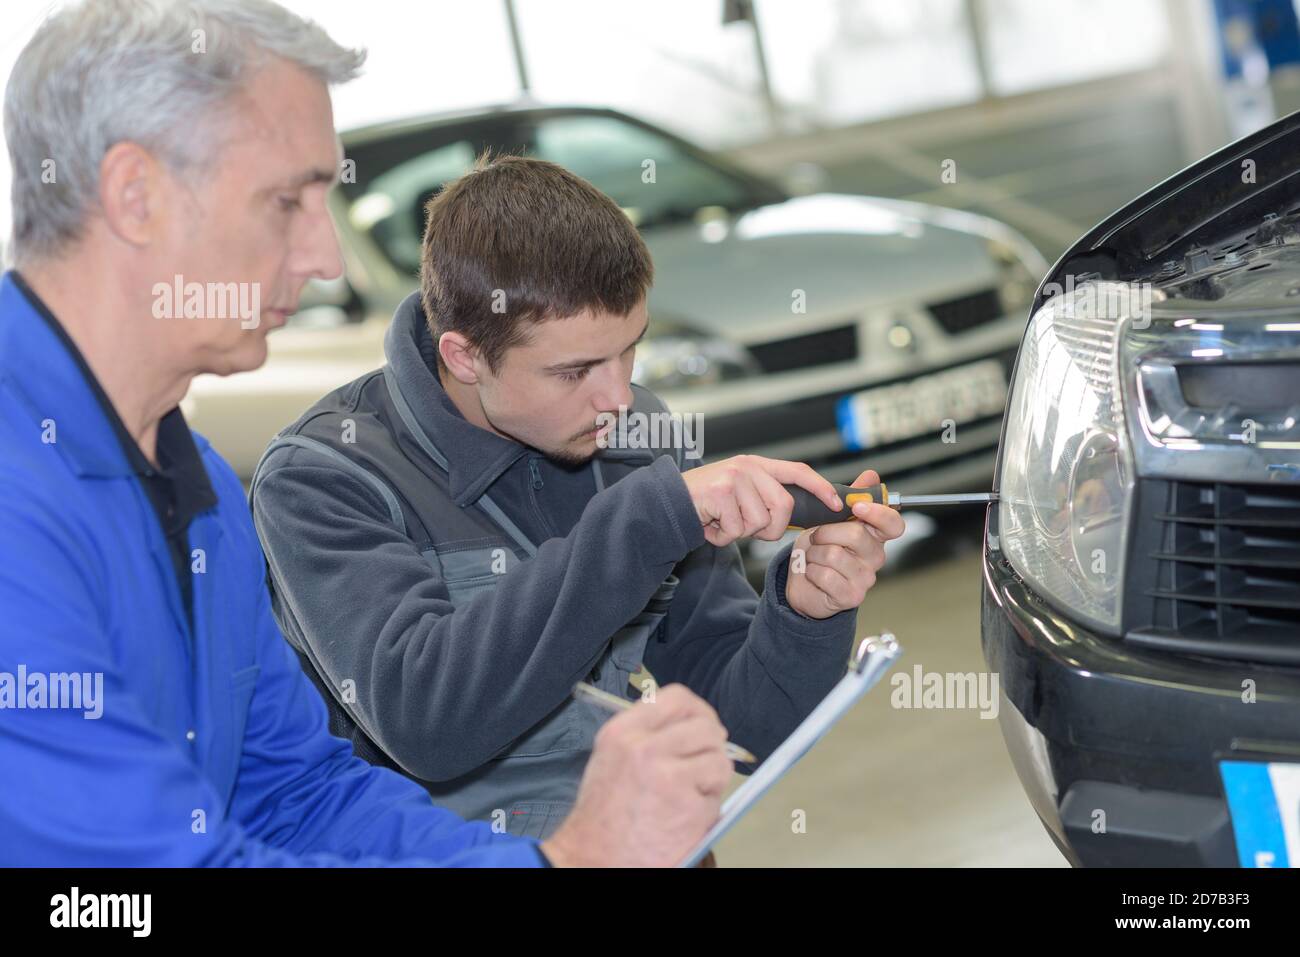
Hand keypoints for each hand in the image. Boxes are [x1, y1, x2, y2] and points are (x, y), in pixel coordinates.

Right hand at [541, 684, 732, 866]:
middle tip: (703, 764)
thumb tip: (690, 724)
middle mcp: (644, 748)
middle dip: (712, 746)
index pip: (678, 698)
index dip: (698, 711)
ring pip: (719, 759)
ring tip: (689, 794)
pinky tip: (684, 816)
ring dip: (712, 778)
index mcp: (624, 732)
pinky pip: (717, 796)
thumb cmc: (604, 813)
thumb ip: (647, 733)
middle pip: (707, 726)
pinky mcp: (688, 807)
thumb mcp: (612, 756)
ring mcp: (668, 776)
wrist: (593, 858)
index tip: (702, 726)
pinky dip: (708, 807)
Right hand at [681, 454, 841, 547]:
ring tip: (722, 521)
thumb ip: (766, 497)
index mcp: (757, 465)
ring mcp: (734, 478)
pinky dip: (723, 536)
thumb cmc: (707, 503)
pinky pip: (736, 529)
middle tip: (744, 527)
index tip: (836, 504)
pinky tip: (711, 524)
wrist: (668, 503)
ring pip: (759, 522)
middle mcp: (748, 467)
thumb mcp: (741, 492)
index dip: (820, 487)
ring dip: (740, 532)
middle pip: (783, 506)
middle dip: (768, 527)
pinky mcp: (720, 493)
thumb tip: (796, 515)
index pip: (799, 471)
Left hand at [784, 469, 904, 619]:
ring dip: (814, 553)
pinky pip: (824, 575)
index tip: (856, 507)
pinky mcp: (851, 596)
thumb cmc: (819, 550)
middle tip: (815, 537)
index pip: (893, 524)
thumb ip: (851, 498)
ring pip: (834, 554)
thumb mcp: (831, 519)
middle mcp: (875, 557)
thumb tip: (872, 475)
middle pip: (855, 535)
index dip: (878, 513)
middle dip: (825, 532)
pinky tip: (813, 574)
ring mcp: (865, 579)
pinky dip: (810, 571)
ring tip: (813, 557)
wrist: (803, 582)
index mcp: (874, 536)